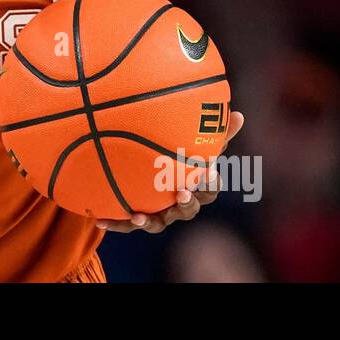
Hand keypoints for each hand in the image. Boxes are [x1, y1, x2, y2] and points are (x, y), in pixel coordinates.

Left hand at [95, 110, 244, 233]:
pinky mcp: (138, 219)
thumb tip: (240, 114)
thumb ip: (215, 133)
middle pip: (188, 210)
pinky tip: (100, 220)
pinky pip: (126, 225)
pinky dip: (115, 223)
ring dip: (149, 221)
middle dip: (186, 203)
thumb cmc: (179, 156)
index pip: (210, 189)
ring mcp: (160, 215)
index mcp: (195, 187)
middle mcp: (179, 204)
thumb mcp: (195, 143)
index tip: (209, 172)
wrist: (148, 176)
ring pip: (158, 223)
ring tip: (138, 216)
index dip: (210, 183)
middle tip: (180, 193)